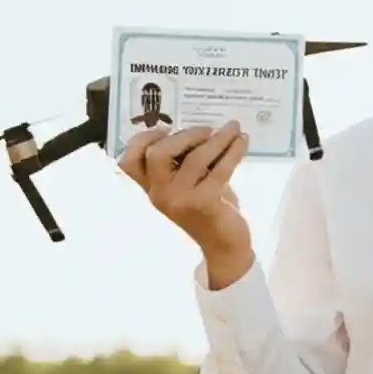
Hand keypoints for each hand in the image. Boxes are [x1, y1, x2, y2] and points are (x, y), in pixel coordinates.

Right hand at [118, 121, 250, 259]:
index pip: (129, 162)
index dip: (143, 140)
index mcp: (152, 189)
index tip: (166, 128)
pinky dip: (234, 151)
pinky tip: (243, 140)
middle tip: (207, 130)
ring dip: (219, 138)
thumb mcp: (188, 186)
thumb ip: (183, 163)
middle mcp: (160, 195)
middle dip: (184, 135)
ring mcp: (180, 200)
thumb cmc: (207, 211)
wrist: (224, 246)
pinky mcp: (204, 203)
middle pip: (157, 154)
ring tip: (234, 127)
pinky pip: (220, 169)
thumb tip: (198, 128)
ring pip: (195, 158)